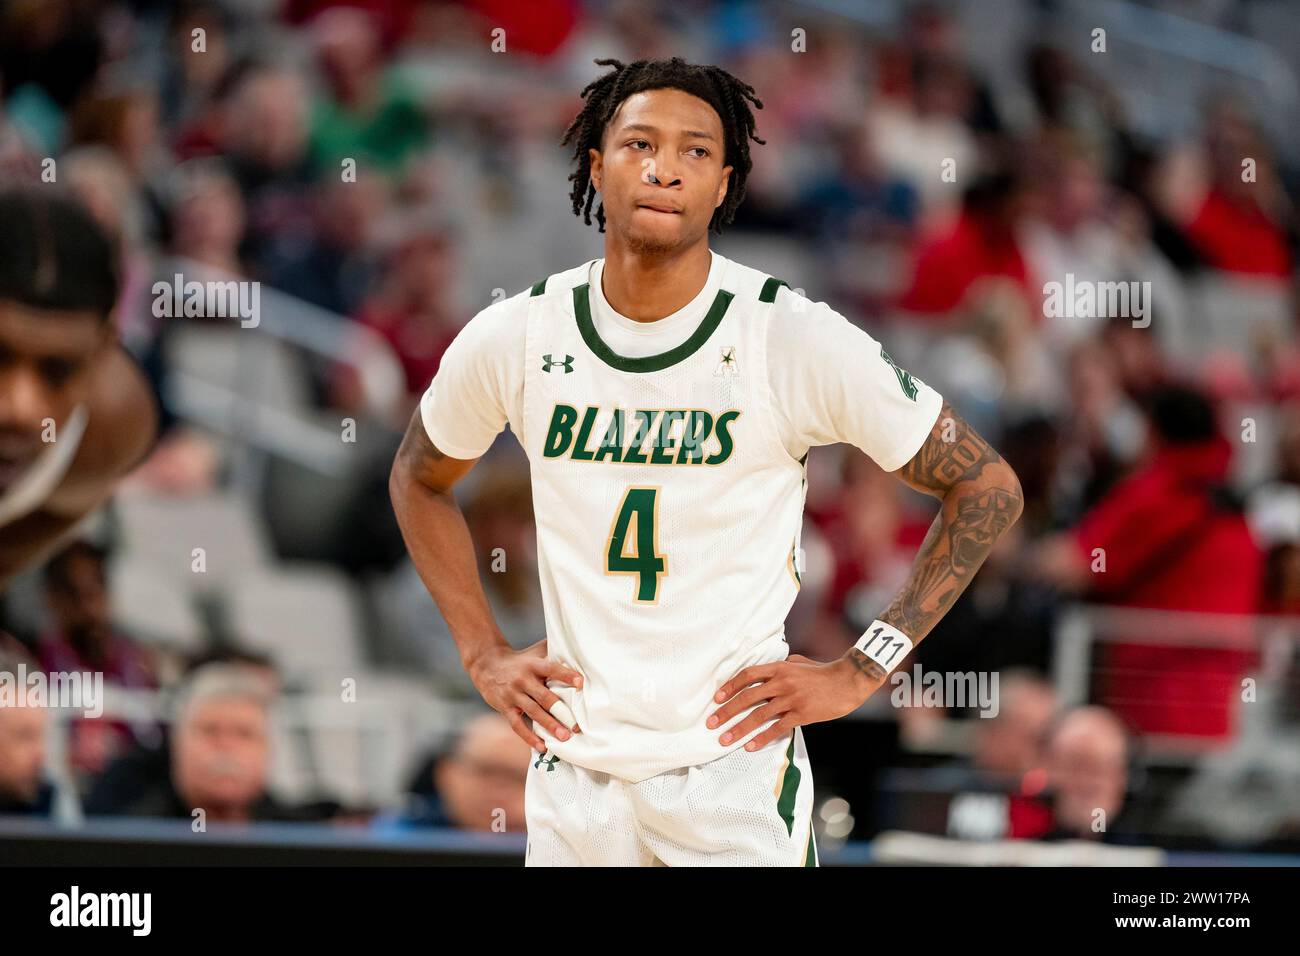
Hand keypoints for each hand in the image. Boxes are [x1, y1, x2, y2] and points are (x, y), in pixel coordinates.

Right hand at [468, 639, 583, 750]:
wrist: (486, 664)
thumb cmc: (520, 660)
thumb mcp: (535, 652)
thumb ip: (553, 649)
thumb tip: (577, 645)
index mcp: (533, 665)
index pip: (552, 669)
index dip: (566, 675)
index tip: (581, 683)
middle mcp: (523, 680)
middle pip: (544, 696)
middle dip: (561, 711)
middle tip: (576, 725)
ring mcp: (513, 695)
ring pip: (533, 712)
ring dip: (549, 726)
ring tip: (564, 737)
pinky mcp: (505, 708)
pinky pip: (518, 725)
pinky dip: (529, 738)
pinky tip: (542, 747)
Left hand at [707, 652, 883, 751]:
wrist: (847, 681)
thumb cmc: (823, 671)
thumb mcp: (799, 662)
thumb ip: (782, 665)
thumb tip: (768, 670)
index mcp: (779, 668)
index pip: (747, 676)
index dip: (730, 687)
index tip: (716, 699)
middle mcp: (782, 682)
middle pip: (747, 697)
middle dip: (727, 712)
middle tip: (712, 723)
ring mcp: (791, 699)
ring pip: (759, 716)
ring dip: (739, 729)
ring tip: (725, 740)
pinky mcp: (802, 714)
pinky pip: (777, 728)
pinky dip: (762, 738)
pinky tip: (750, 746)